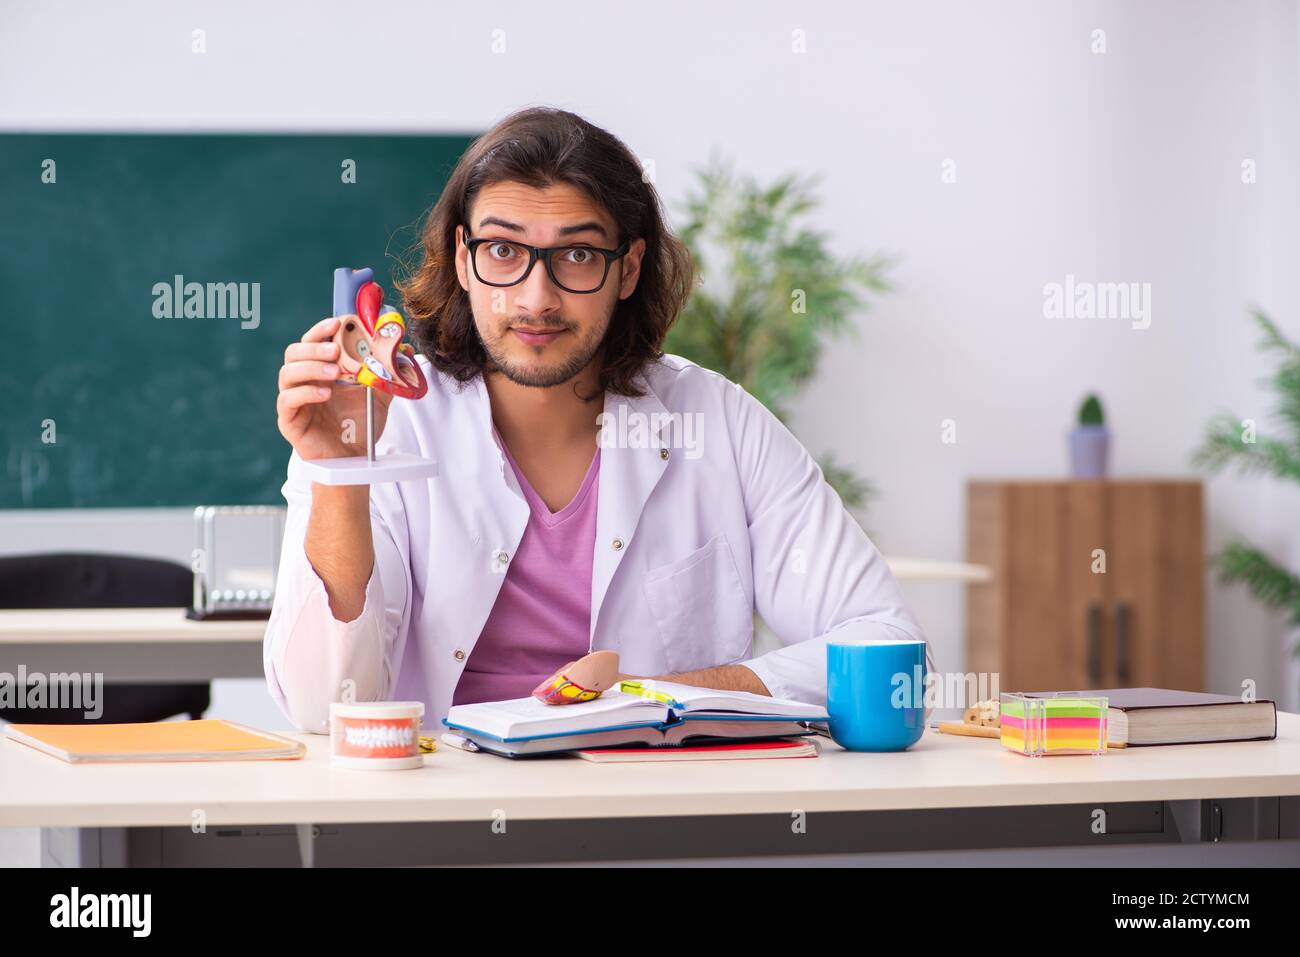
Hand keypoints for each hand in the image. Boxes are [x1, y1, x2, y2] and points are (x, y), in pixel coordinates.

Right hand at [277, 316, 393, 460]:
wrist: (355, 460)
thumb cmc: (361, 426)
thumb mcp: (379, 395)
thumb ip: (387, 371)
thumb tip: (403, 348)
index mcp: (320, 370)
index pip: (313, 341)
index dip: (322, 329)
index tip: (338, 322)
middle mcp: (302, 381)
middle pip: (294, 352)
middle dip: (314, 346)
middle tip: (335, 349)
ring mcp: (293, 400)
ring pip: (287, 373)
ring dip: (311, 368)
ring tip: (335, 373)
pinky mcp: (289, 420)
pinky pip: (287, 400)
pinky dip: (305, 393)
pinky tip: (325, 393)